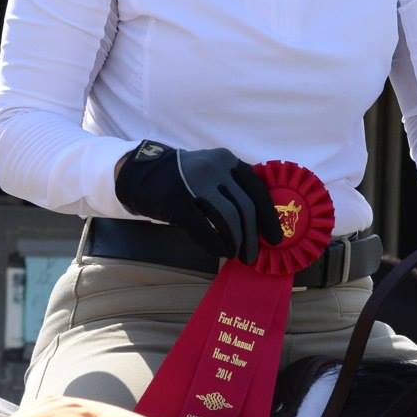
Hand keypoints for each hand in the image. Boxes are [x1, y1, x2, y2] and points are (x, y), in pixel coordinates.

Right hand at [114, 141, 284, 263]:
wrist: (140, 173)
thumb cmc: (184, 178)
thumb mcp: (212, 171)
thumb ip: (233, 188)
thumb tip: (258, 224)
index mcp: (227, 160)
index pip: (257, 190)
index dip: (269, 217)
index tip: (275, 238)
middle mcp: (214, 168)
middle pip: (245, 207)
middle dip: (253, 236)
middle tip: (253, 255)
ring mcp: (195, 183)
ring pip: (229, 218)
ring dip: (237, 242)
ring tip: (238, 255)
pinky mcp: (177, 201)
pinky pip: (204, 228)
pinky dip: (215, 244)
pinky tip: (221, 252)